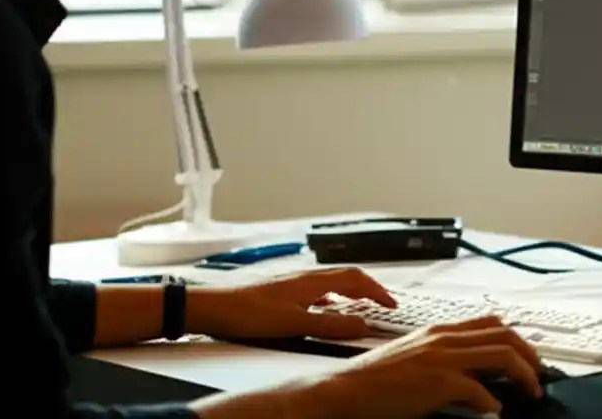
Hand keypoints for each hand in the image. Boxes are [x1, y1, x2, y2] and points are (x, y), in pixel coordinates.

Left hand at [186, 267, 394, 340]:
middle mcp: (304, 277)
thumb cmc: (247, 311)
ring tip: (359, 306)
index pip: (356, 278)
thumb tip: (360, 325)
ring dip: (350, 292)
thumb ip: (330, 325)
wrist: (212, 306)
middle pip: (346, 276)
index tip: (390, 304)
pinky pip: (316, 289)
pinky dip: (331, 297)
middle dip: (368, 289)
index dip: (377, 290)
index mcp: (312, 280)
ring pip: (331, 282)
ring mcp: (292, 283)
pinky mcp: (281, 291)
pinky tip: (324, 309)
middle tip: (381, 304)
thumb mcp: (295, 324)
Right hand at [292, 315, 543, 417]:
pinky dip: (493, 404)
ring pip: (503, 355)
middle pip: (506, 334)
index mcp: (440, 330)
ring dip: (525, 376)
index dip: (517, 339)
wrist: (346, 389)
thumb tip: (472, 372)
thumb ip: (443, 355)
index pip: (492, 322)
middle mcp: (445, 338)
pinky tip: (494, 413)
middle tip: (538, 376)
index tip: (529, 357)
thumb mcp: (415, 356)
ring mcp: (443, 357)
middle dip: (531, 355)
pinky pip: (481, 392)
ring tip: (530, 392)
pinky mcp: (438, 382)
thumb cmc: (375, 378)